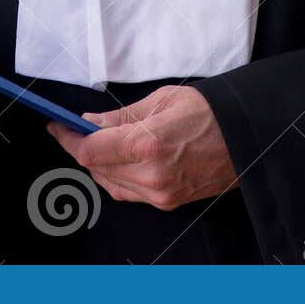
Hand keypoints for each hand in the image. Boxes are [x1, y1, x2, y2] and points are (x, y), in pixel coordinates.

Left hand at [47, 85, 237, 210]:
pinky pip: (129, 193)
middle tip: (73, 131)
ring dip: (97, 165)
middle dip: (81, 150)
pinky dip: (116, 177)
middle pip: (96, 169)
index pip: (90, 151)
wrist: (247, 137)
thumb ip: (120, 117)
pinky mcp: (169, 202)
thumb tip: (90, 124)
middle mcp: (151, 175)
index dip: (68, 139)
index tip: (58, 126)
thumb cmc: (208, 112)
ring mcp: (161, 193)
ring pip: (110, 184)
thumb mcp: (161, 101)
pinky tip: (116, 161)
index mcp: (147, 145)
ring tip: (95, 143)